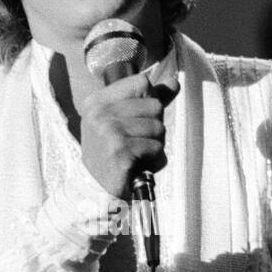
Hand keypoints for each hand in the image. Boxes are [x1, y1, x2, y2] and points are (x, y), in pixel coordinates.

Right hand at [79, 71, 165, 200]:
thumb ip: (149, 99)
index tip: (136, 119)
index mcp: (97, 101)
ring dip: (156, 145)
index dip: (149, 101)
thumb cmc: (114, 154)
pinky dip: (155, 160)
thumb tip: (174, 81)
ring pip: (159, 127)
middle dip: (154, 127)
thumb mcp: (124, 121)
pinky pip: (157, 147)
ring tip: (137, 155)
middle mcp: (99, 113)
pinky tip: (139, 165)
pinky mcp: (119, 151)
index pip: (141, 82)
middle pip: (154, 105)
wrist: (98, 190)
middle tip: (136, 143)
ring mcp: (108, 131)